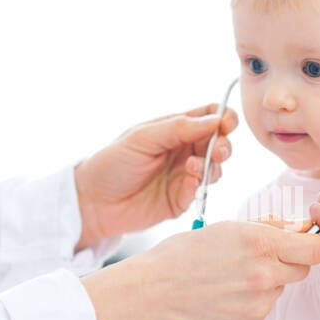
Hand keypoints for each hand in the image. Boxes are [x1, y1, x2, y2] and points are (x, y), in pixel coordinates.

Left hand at [73, 103, 237, 249]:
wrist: (93, 202)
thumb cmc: (111, 164)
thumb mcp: (142, 138)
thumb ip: (178, 128)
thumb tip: (214, 120)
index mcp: (174, 129)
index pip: (209, 117)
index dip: (223, 118)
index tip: (226, 124)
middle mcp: (183, 151)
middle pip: (218, 143)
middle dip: (224, 145)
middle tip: (218, 150)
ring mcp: (183, 176)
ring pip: (215, 169)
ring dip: (212, 166)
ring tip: (192, 167)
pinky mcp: (181, 200)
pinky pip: (200, 192)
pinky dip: (198, 186)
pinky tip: (188, 182)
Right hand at [80, 220, 319, 319]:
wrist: (155, 291)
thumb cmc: (187, 253)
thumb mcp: (229, 227)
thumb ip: (271, 226)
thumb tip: (303, 227)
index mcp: (260, 243)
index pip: (317, 249)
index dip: (312, 244)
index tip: (303, 243)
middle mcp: (264, 275)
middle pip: (303, 270)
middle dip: (287, 262)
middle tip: (256, 258)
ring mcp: (258, 305)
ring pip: (281, 290)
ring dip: (267, 283)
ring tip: (231, 278)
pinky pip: (265, 310)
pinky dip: (251, 304)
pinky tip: (226, 296)